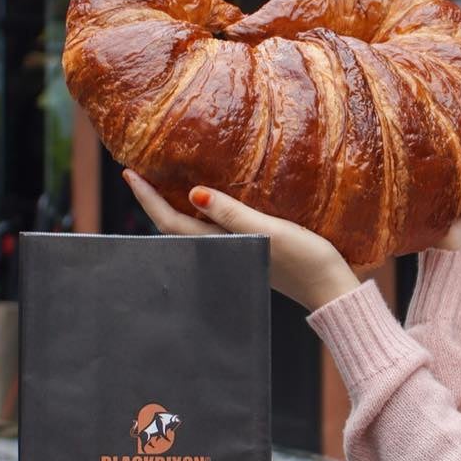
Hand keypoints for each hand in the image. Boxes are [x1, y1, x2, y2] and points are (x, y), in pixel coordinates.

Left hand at [123, 170, 360, 311]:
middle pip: (175, 225)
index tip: (129, 174)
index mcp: (221, 245)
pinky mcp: (251, 248)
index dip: (148, 199)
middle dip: (154, 201)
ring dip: (174, 206)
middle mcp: (222, 250)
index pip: (171, 222)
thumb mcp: (269, 230)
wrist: (332, 289)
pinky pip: (213, 228)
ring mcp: (236, 250)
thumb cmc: (306, 260)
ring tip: (163, 181)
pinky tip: (206, 198)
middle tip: (139, 172)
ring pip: (193, 227)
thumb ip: (231, 213)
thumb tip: (192, 194)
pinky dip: (200, 212)